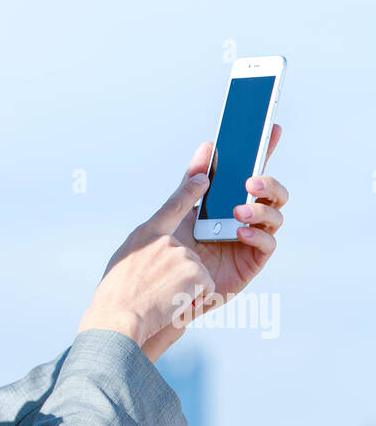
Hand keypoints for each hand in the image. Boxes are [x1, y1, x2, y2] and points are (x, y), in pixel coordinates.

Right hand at [79, 173, 215, 351]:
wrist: (119, 317)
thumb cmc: (116, 295)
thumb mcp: (125, 261)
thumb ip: (145, 249)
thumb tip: (159, 249)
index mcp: (146, 233)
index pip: (173, 205)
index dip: (190, 189)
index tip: (204, 176)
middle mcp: (165, 240)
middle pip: (186, 255)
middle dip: (179, 277)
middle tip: (154, 292)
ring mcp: (182, 254)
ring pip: (196, 273)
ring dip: (184, 290)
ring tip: (161, 299)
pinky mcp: (196, 272)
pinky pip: (204, 287)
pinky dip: (193, 299)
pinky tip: (173, 303)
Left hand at [142, 124, 287, 362]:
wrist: (151, 299)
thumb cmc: (158, 257)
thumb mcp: (172, 214)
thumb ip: (190, 185)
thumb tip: (208, 148)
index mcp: (221, 202)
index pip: (246, 170)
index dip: (261, 149)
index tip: (269, 126)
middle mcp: (239, 218)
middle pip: (269, 192)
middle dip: (267, 179)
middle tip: (249, 179)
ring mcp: (247, 241)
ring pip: (274, 215)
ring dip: (262, 206)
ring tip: (239, 208)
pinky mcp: (249, 265)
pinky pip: (267, 245)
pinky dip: (258, 233)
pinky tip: (239, 229)